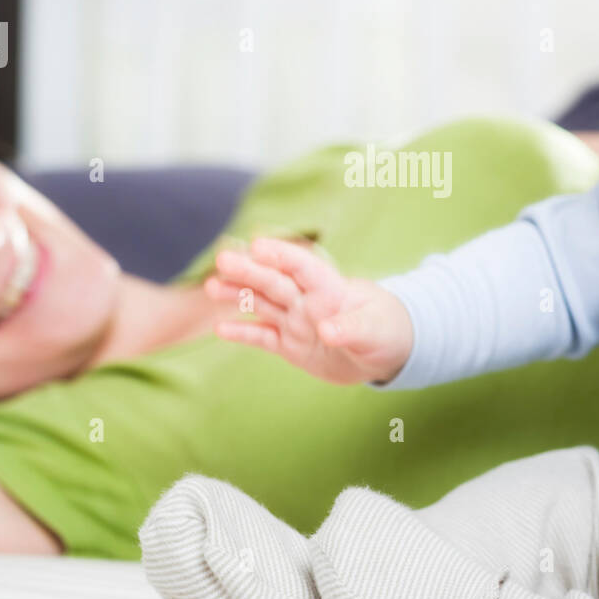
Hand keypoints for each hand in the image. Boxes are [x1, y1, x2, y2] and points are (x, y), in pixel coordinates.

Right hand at [203, 236, 413, 385]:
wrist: (385, 352)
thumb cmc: (387, 331)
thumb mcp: (375, 331)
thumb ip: (352, 328)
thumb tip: (328, 329)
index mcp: (330, 288)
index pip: (303, 266)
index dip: (282, 254)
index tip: (258, 246)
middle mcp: (307, 300)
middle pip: (275, 281)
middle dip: (249, 270)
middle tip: (222, 259)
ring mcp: (296, 321)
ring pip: (262, 304)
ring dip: (238, 295)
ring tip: (212, 287)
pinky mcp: (290, 344)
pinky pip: (262, 337)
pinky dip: (243, 333)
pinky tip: (220, 330)